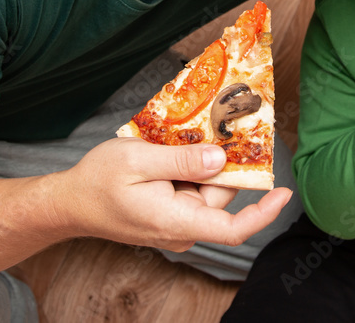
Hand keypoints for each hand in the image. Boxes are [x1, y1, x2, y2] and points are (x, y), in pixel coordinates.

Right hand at [59, 137, 292, 251]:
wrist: (69, 201)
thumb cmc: (98, 181)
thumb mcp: (138, 159)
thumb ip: (182, 160)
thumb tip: (221, 159)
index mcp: (176, 220)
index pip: (232, 229)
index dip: (263, 212)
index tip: (285, 193)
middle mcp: (182, 228)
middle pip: (220, 193)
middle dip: (218, 160)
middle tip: (206, 124)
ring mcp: (176, 223)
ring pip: (206, 188)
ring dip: (198, 161)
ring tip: (172, 138)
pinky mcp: (170, 214)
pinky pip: (192, 190)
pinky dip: (188, 168)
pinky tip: (169, 149)